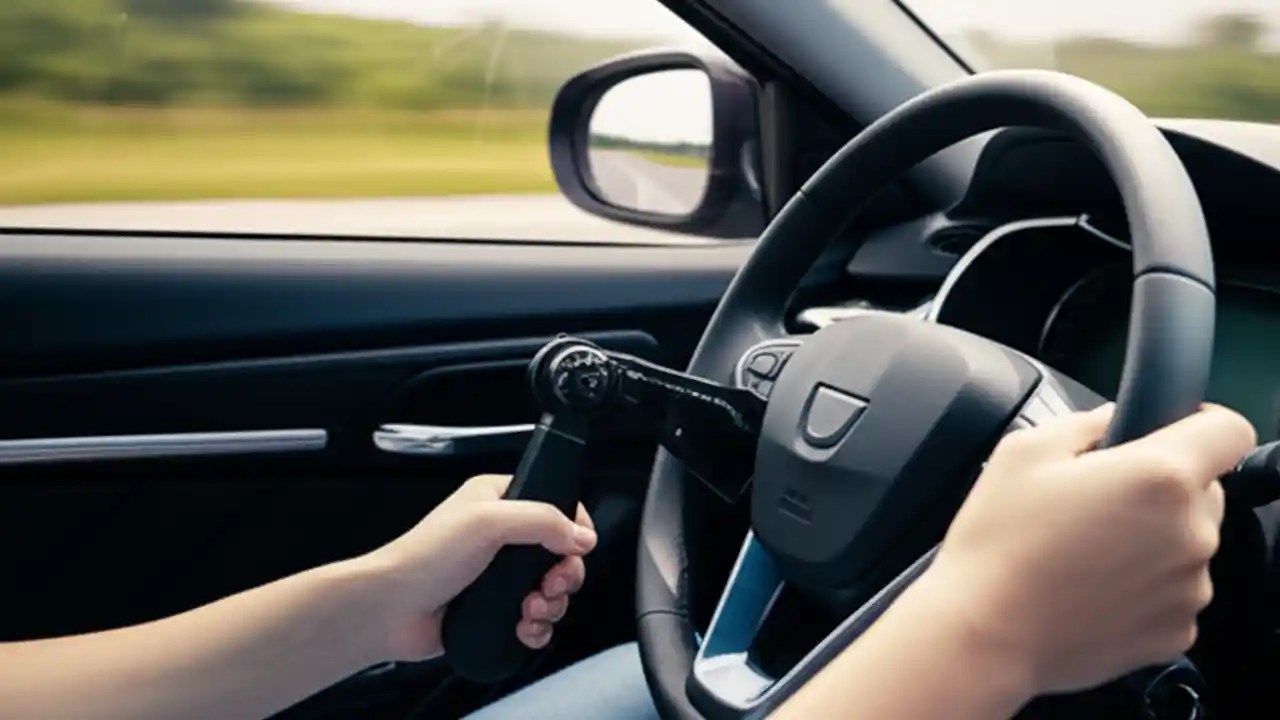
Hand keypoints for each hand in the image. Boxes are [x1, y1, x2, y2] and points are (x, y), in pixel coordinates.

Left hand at [359, 475, 596, 660]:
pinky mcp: (496, 610)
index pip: (556, 505)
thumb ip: (542, 521)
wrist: (390, 609)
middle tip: (552, 584)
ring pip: (552, 590)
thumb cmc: (424, 557)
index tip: (577, 547)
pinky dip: (538, 627)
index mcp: (499, 501)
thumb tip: (583, 537)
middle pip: (561, 553)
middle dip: (565, 574)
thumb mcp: (488, 521)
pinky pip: (535, 620)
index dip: (574, 527)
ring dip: (552, 604)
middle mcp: (502, 537)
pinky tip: (524, 628)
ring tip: (532, 609)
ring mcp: (500, 576)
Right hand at [930, 403, 1255, 695]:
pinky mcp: (1175, 631)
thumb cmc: (998, 542)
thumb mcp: (1024, 452)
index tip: (1169, 432)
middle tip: (1097, 501)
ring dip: (1153, 539)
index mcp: (1160, 476)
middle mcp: (1190, 533)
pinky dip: (1144, 586)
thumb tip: (1112, 422)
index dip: (1201, 422)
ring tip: (1086, 551)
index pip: (1229, 431)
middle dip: (1162, 486)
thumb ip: (1084, 423)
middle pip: (1204, 490)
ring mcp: (1188, 588)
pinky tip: (1092, 588)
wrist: (985, 635)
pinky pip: (1173, 592)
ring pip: (1187, 543)